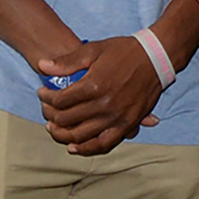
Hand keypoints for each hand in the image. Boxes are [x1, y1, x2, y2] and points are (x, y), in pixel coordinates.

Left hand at [36, 36, 163, 155]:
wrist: (156, 57)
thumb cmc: (124, 51)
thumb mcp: (94, 50)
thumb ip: (68, 61)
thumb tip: (42, 66)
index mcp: (93, 85)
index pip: (60, 100)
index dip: (46, 98)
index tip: (42, 93)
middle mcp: (104, 105)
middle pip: (67, 119)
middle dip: (50, 115)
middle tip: (45, 109)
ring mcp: (116, 117)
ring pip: (81, 136)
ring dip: (62, 134)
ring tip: (54, 128)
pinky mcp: (127, 124)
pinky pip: (104, 144)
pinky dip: (86, 148)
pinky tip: (74, 146)